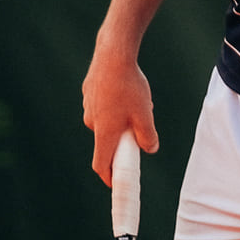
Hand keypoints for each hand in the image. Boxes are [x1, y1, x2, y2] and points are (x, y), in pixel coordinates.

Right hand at [81, 49, 160, 186]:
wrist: (113, 55)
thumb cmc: (129, 87)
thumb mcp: (145, 115)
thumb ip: (147, 136)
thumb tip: (150, 149)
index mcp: (103, 132)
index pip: (101, 164)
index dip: (109, 177)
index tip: (116, 184)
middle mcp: (92, 122)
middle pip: (107, 140)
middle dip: (123, 139)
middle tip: (141, 130)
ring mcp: (89, 106)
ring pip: (106, 120)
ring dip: (121, 119)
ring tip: (140, 103)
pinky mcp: (89, 92)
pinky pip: (104, 105)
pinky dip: (115, 105)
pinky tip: (128, 90)